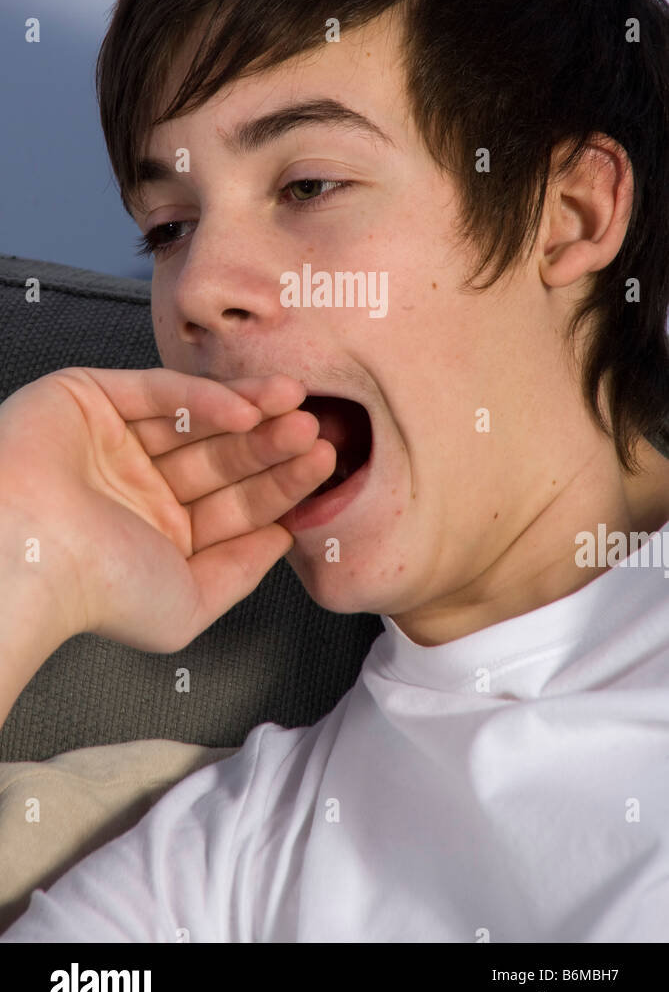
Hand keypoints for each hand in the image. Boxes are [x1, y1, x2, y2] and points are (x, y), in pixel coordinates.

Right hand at [0, 368, 335, 652]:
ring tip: (297, 406)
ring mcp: (117, 438)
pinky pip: (159, 391)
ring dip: (251, 412)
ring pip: (197, 418)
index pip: (236, 500)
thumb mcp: (188, 601)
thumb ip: (239, 571)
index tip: (325, 465)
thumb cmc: (99, 591)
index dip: (281, 483)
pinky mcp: (91, 397)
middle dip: (272, 444)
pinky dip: (205, 398)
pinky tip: (248, 409)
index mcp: (162, 530)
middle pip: (224, 455)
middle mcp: (142, 483)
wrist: (29, 558)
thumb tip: (283, 537)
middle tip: (317, 429)